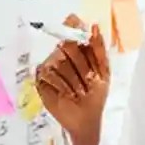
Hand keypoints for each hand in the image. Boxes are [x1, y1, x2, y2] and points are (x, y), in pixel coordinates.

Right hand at [34, 14, 109, 144]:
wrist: (86, 120)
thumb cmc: (95, 96)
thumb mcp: (103, 71)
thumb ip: (98, 48)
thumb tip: (93, 25)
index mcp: (78, 49)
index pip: (74, 31)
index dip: (76, 29)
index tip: (79, 28)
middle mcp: (62, 55)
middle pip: (67, 45)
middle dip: (80, 63)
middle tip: (88, 79)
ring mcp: (50, 66)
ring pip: (58, 60)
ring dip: (73, 79)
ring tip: (79, 92)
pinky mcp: (40, 79)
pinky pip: (48, 74)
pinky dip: (62, 85)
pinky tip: (68, 94)